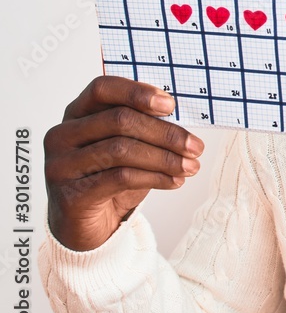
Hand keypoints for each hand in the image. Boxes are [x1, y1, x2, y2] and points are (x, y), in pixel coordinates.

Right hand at [44, 76, 203, 250]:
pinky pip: (120, 178)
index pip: (102, 88)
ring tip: (190, 166)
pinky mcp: (71, 195)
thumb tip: (183, 120)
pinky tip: (174, 181)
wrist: (90, 224)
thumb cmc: (111, 177)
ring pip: (122, 150)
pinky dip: (154, 177)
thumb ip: (144, 127)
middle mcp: (63, 135)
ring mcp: (62, 165)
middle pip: (119, 120)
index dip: (137, 92)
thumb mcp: (128, 146)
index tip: (171, 105)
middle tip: (195, 146)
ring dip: (165, 158)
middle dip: (165, 133)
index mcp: (77, 113)